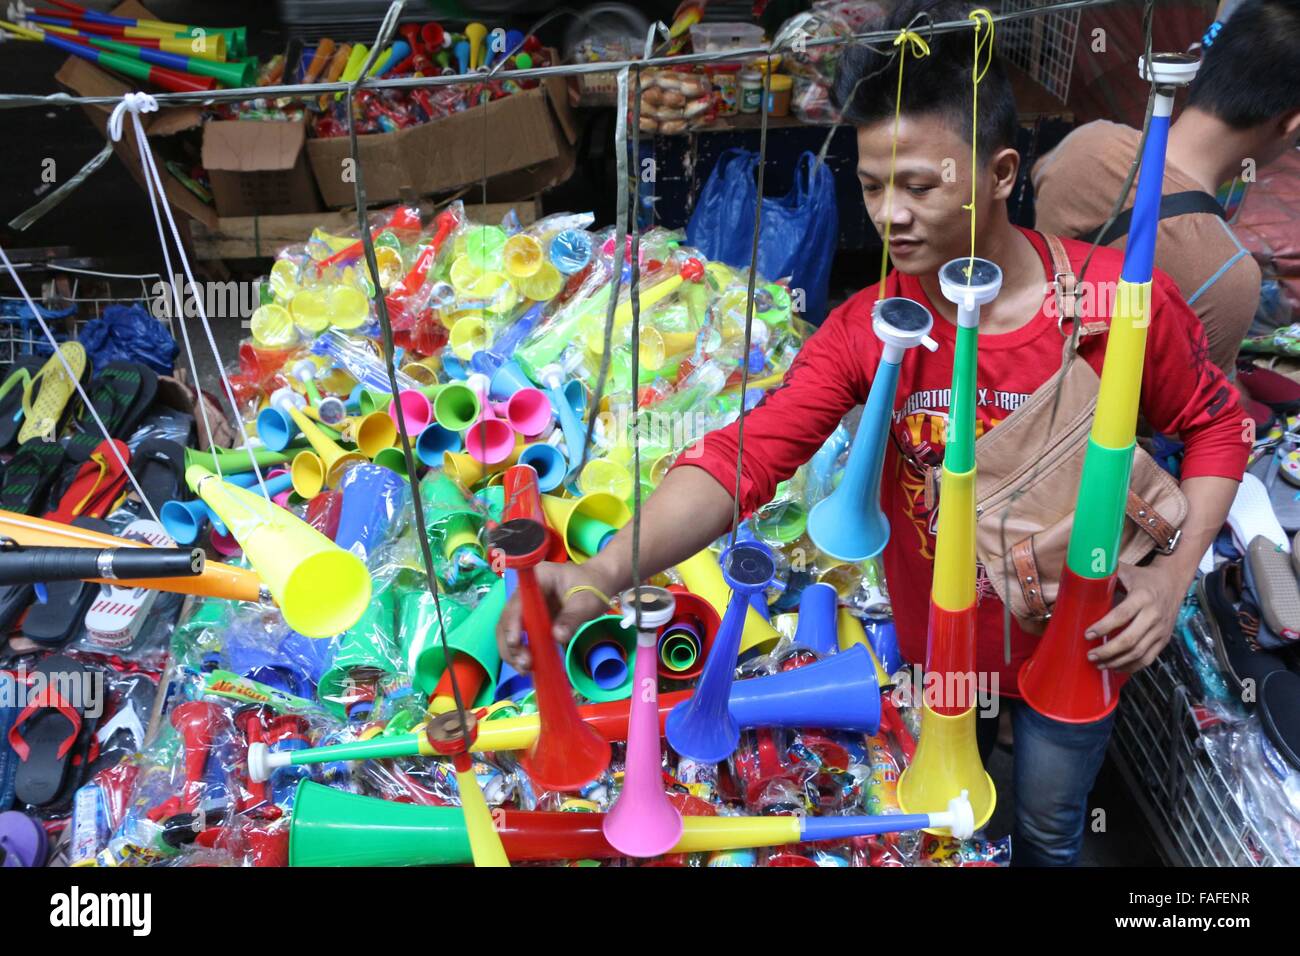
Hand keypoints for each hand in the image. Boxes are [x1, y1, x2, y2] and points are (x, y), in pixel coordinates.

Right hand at [495, 561, 616, 673]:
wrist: (599, 583)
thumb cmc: (594, 586)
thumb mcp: (586, 601)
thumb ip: (572, 617)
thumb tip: (557, 636)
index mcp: (536, 580)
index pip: (517, 602)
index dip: (512, 623)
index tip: (515, 642)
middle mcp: (526, 593)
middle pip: (507, 619)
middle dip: (511, 643)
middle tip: (525, 663)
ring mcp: (527, 607)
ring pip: (509, 630)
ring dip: (513, 651)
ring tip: (525, 669)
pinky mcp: (531, 620)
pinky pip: (520, 637)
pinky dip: (521, 652)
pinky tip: (529, 666)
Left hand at [1084, 562, 1183, 673]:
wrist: (1173, 582)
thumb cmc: (1142, 577)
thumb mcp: (1126, 571)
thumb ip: (1105, 573)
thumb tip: (1079, 575)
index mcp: (1143, 597)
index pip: (1122, 615)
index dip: (1103, 627)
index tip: (1087, 634)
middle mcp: (1154, 615)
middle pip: (1130, 640)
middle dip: (1107, 651)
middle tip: (1090, 655)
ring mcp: (1160, 630)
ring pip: (1138, 653)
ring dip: (1117, 662)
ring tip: (1098, 664)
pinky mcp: (1164, 640)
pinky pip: (1148, 659)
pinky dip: (1131, 667)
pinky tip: (1115, 667)